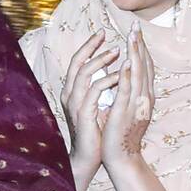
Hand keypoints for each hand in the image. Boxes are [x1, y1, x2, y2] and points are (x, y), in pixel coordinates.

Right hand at [60, 30, 121, 174]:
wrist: (88, 157)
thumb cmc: (96, 132)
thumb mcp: (98, 105)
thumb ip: (101, 90)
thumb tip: (113, 72)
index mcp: (73, 91)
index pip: (78, 62)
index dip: (88, 47)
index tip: (102, 33)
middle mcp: (70, 94)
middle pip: (77, 63)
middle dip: (91, 46)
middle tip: (105, 34)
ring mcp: (75, 103)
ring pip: (84, 73)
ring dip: (101, 60)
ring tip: (117, 51)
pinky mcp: (83, 113)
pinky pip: (94, 91)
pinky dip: (108, 80)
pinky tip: (120, 75)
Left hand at [101, 25, 154, 172]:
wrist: (122, 157)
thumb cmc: (121, 133)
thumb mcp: (129, 108)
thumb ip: (130, 92)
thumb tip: (128, 75)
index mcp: (144, 96)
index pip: (144, 68)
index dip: (141, 49)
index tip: (136, 32)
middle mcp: (144, 98)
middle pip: (144, 67)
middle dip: (139, 45)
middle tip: (135, 26)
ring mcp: (136, 105)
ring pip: (138, 75)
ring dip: (135, 54)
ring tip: (132, 37)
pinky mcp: (125, 113)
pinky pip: (127, 92)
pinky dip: (127, 76)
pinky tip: (125, 63)